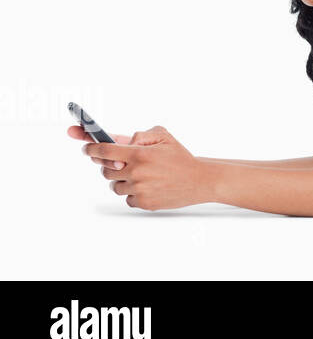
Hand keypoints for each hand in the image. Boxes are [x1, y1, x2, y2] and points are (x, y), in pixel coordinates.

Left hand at [71, 124, 213, 210]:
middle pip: (106, 171)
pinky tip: (148, 187)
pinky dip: (133, 193)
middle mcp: (137, 172)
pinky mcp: (143, 203)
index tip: (86, 148)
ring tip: (141, 176)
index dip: (91, 148)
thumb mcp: (164, 137)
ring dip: (122, 181)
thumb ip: (141, 135)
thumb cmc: (181, 158)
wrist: (199, 180)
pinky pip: (127, 198)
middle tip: (124, 164)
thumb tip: (121, 142)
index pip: (105, 151)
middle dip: (111, 167)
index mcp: (140, 154)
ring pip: (115, 186)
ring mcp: (139, 190)